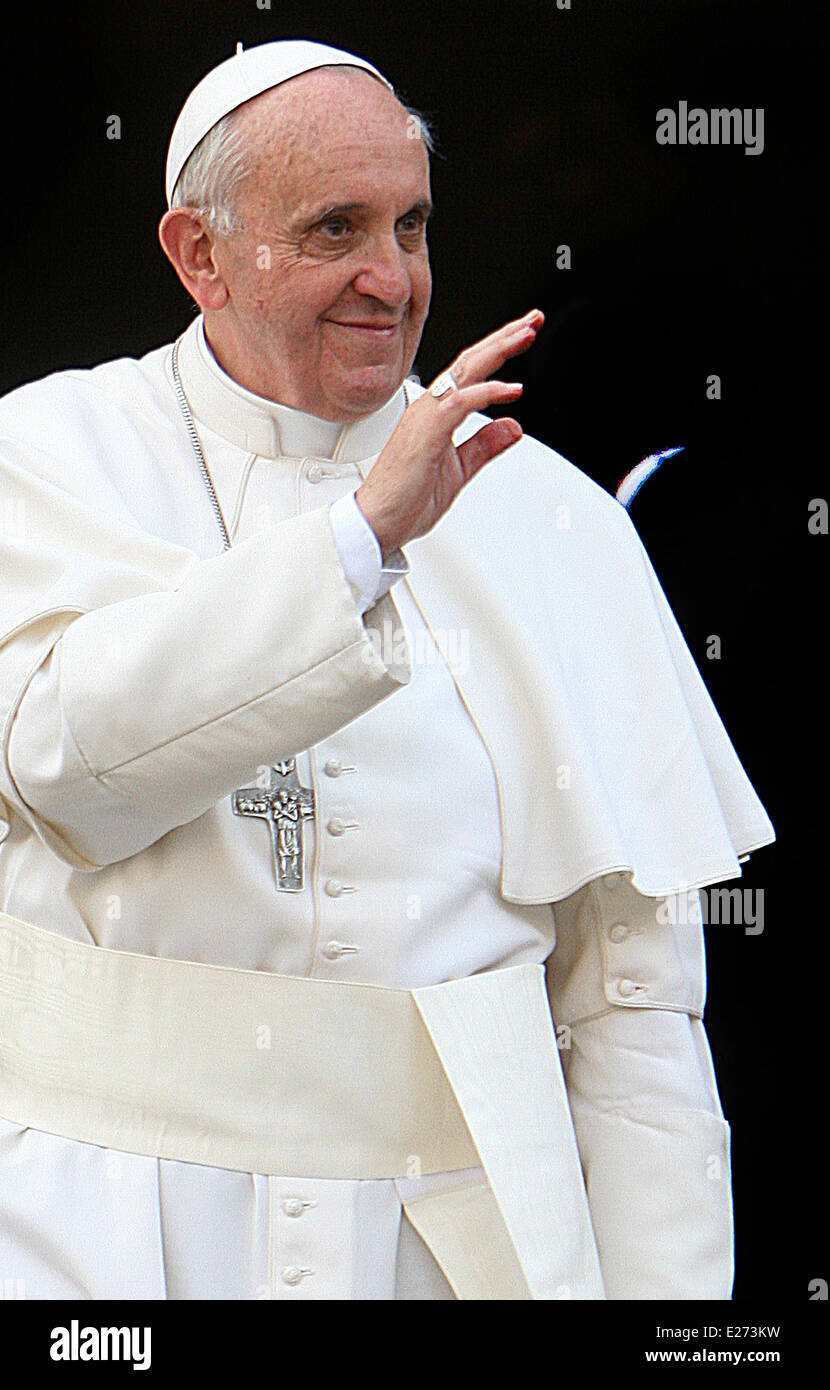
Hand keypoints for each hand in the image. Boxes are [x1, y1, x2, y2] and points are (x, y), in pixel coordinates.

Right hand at [354, 309, 543, 556]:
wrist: (378, 522)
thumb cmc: (406, 499)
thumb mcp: (459, 470)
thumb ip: (484, 446)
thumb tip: (512, 427)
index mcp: (435, 414)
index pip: (471, 373)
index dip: (498, 352)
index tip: (523, 337)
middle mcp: (429, 408)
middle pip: (471, 361)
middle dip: (504, 338)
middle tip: (532, 320)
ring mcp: (426, 417)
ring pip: (466, 371)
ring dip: (498, 351)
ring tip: (525, 336)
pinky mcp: (426, 432)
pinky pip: (460, 402)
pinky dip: (487, 392)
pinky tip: (511, 389)